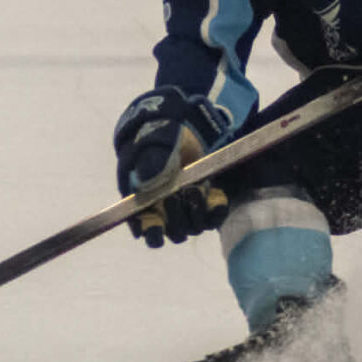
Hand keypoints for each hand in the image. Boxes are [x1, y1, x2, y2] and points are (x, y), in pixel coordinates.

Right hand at [112, 87, 230, 247]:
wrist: (180, 128)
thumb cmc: (157, 137)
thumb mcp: (151, 145)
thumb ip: (150, 162)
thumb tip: (148, 181)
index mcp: (146, 204)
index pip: (148, 232)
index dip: (152, 233)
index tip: (156, 227)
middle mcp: (168, 212)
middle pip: (174, 232)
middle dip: (175, 218)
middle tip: (174, 195)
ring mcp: (189, 208)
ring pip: (194, 227)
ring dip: (195, 213)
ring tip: (194, 187)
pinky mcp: (208, 202)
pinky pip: (215, 216)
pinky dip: (216, 209)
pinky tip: (214, 195)